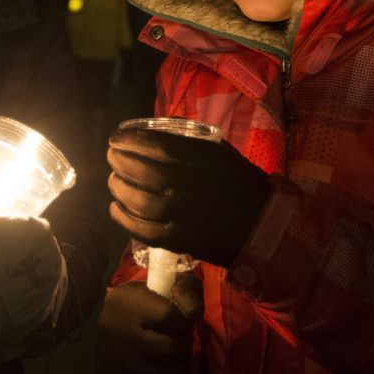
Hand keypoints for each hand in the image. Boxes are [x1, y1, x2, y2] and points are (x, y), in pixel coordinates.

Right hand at [95, 275, 202, 373]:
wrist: (112, 321)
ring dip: (176, 370)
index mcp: (126, 303)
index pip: (171, 317)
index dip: (183, 322)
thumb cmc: (146, 302)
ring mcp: (111, 362)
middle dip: (183, 347)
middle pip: (169, 350)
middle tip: (178, 343)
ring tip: (172, 360)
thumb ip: (187, 291)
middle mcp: (114, 333)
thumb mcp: (168, 287)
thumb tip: (191, 313)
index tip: (179, 322)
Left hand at [107, 126, 270, 267]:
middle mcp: (186, 184)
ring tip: (114, 180)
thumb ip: (186, 141)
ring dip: (118, 187)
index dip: (128, 140)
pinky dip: (122, 218)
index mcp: (199, 158)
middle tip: (112, 157)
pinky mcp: (177, 239)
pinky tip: (115, 208)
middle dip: (118, 161)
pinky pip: (141, 229)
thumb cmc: (238, 182)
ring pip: (135, 199)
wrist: (261, 224)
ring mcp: (180, 214)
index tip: (116, 138)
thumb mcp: (217, 151)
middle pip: (139, 171)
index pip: (153, 145)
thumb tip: (152, 134)